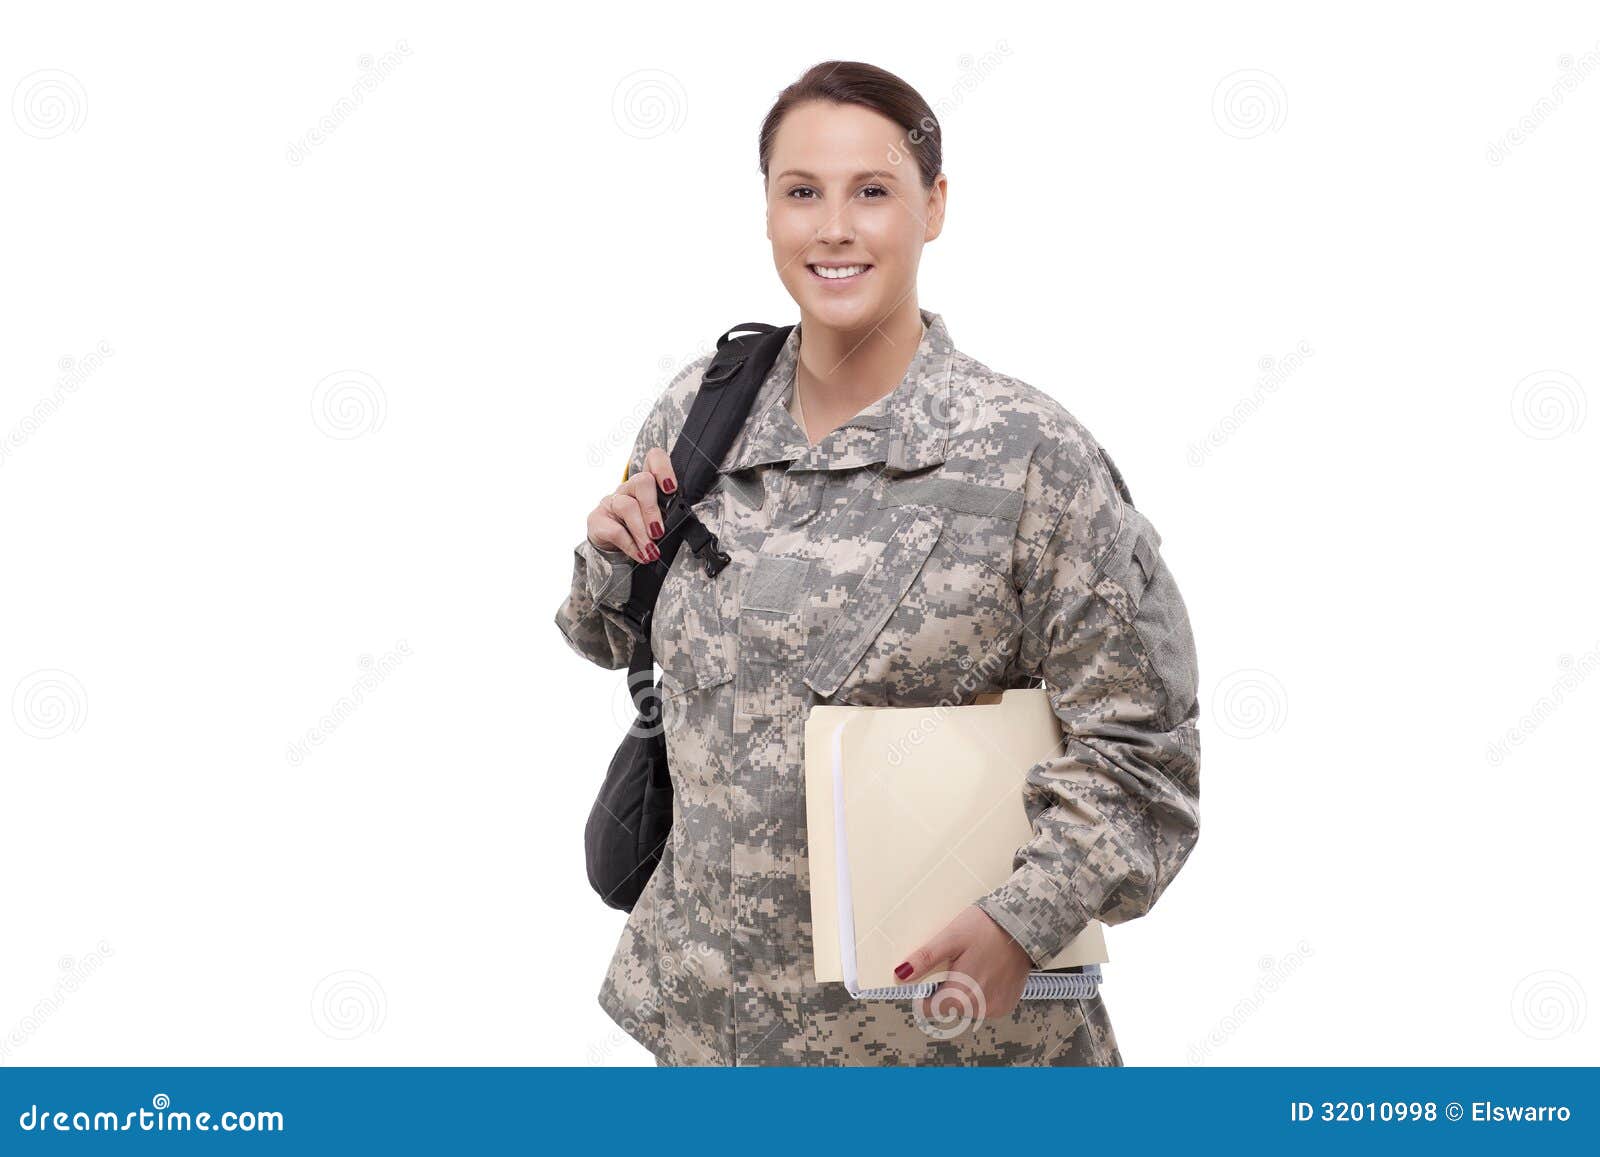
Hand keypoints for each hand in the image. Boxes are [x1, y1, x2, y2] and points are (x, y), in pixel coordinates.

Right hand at [586, 446, 676, 563]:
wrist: (612, 548)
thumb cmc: (640, 530)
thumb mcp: (657, 520)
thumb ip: (668, 516)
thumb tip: (682, 524)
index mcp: (647, 484)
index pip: (653, 459)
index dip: (662, 468)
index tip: (671, 488)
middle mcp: (628, 488)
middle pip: (641, 482)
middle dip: (652, 509)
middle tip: (659, 532)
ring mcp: (611, 502)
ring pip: (628, 507)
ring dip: (642, 532)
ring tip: (651, 551)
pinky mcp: (597, 519)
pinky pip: (615, 530)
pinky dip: (631, 546)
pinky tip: (640, 555)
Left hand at [895, 904, 1034, 1020]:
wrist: (1023, 926)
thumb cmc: (986, 929)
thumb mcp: (950, 938)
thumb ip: (925, 959)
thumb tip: (900, 975)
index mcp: (961, 995)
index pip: (930, 1010)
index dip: (924, 994)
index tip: (929, 977)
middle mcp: (980, 1008)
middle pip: (949, 1009)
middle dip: (946, 990)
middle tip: (954, 964)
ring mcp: (996, 1008)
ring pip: (967, 1008)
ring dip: (963, 993)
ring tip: (972, 966)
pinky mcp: (1007, 1005)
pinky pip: (985, 1006)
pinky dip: (980, 994)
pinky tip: (985, 973)